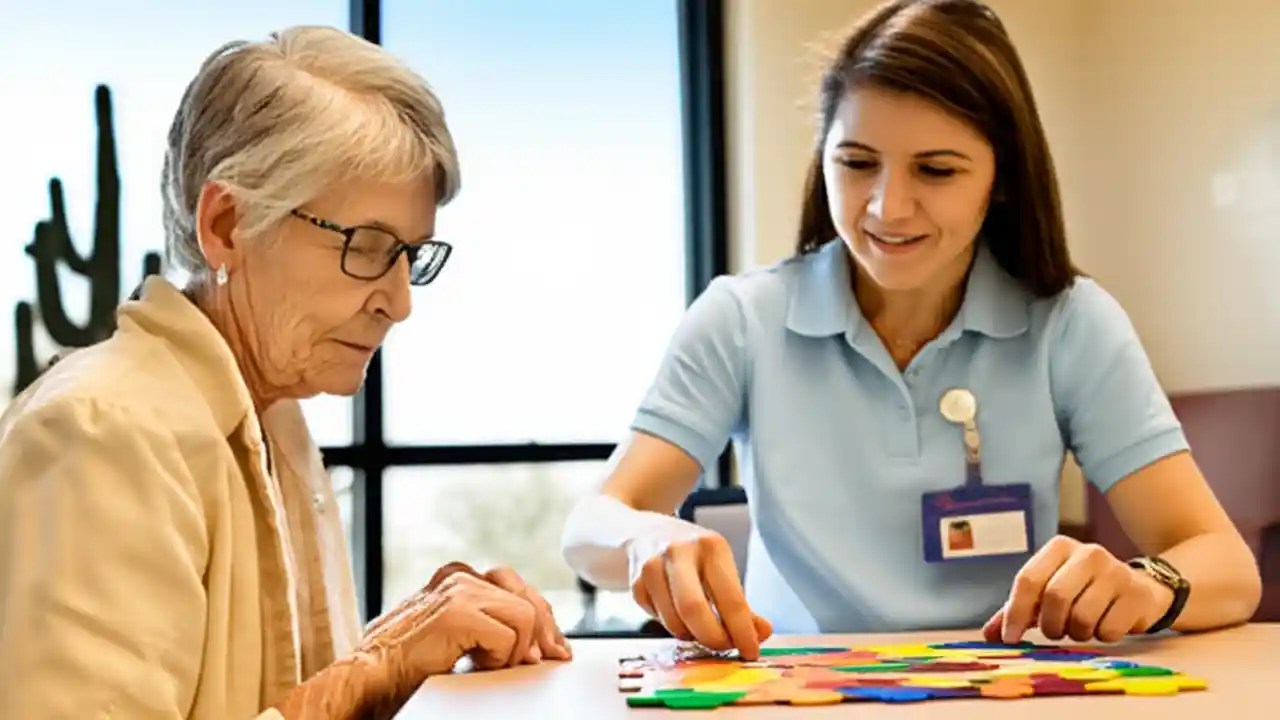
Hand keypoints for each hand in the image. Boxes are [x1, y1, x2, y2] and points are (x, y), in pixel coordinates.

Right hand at [417, 561, 570, 661]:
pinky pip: (508, 636)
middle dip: (546, 630)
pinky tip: (477, 665)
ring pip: (524, 614)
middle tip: (552, 657)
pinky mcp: (458, 613)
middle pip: (527, 595)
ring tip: (493, 663)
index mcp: (458, 576)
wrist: (369, 675)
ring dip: (517, 648)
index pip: (518, 589)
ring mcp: (459, 590)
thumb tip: (537, 643)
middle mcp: (460, 575)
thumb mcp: (455, 634)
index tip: (556, 645)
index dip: (544, 619)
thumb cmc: (406, 662)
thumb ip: (488, 623)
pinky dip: (501, 658)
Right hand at [629, 532, 772, 659]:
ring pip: (675, 621)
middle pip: (694, 610)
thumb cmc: (691, 553)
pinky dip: (673, 626)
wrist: (643, 532)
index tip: (751, 651)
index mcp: (710, 546)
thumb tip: (761, 632)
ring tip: (703, 630)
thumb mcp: (719, 566)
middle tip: (725, 648)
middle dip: (713, 638)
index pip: (730, 598)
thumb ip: (741, 603)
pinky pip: (658, 619)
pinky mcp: (635, 583)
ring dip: (692, 636)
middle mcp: (679, 552)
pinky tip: (678, 615)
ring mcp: (652, 566)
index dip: (742, 631)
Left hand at [984, 535, 1172, 643]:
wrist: (1138, 589)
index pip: (1028, 579)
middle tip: (1054, 632)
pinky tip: (1105, 625)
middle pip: (1055, 597)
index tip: (1009, 638)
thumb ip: (1017, 610)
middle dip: (1050, 625)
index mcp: (1059, 547)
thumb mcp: (1047, 592)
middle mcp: (1089, 553)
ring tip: (1081, 626)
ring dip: (1076, 634)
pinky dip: (1101, 637)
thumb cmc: (1081, 591)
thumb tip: (989, 635)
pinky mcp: (1138, 594)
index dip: (1016, 612)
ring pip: (1082, 618)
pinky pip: (1108, 630)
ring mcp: (1117, 572)